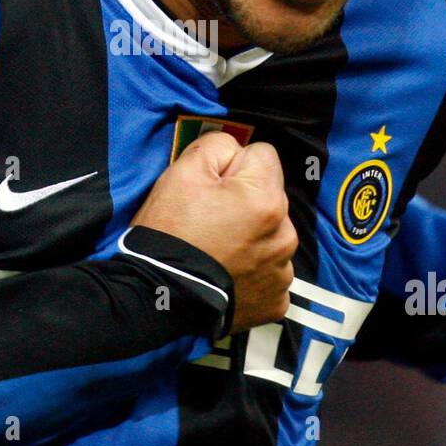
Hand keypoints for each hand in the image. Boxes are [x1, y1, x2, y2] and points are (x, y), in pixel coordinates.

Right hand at [131, 131, 295, 332]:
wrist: (160, 299)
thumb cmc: (171, 233)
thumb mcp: (182, 172)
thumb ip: (218, 145)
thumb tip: (237, 149)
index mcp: (267, 198)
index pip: (263, 156)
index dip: (233, 166)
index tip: (213, 186)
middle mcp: (285, 234)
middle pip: (270, 197)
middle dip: (246, 202)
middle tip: (210, 221)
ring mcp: (283, 271)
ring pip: (272, 235)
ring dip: (252, 237)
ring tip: (217, 250)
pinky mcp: (276, 300)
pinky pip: (270, 272)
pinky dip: (252, 272)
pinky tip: (226, 274)